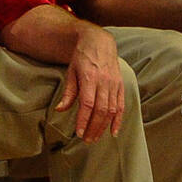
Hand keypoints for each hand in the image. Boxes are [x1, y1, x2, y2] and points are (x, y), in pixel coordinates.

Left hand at [55, 25, 125, 141]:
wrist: (99, 42)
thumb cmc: (82, 57)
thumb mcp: (71, 72)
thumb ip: (68, 92)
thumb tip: (60, 110)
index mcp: (90, 77)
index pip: (88, 104)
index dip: (84, 120)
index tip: (79, 133)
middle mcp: (104, 81)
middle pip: (100, 110)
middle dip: (93, 127)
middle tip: (86, 140)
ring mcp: (114, 84)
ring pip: (111, 110)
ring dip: (103, 126)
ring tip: (95, 138)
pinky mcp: (121, 85)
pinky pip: (121, 105)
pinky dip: (118, 120)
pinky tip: (113, 132)